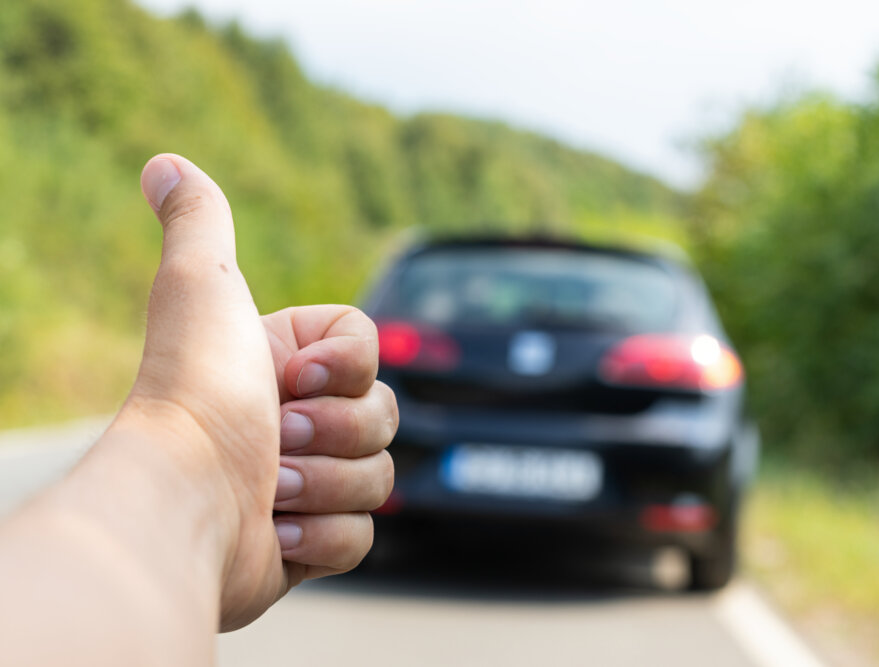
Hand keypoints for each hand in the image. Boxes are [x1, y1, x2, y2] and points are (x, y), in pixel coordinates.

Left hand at [118, 154, 395, 630]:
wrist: (181, 506)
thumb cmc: (195, 393)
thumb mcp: (202, 285)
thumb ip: (199, 220)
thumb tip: (164, 164)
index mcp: (285, 365)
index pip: (369, 353)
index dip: (344, 368)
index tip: (291, 378)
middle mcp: (298, 421)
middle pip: (385, 416)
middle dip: (334, 431)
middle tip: (275, 438)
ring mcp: (307, 485)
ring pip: (381, 477)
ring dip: (325, 484)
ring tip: (267, 488)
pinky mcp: (311, 542)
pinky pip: (363, 535)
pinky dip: (322, 535)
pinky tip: (274, 530)